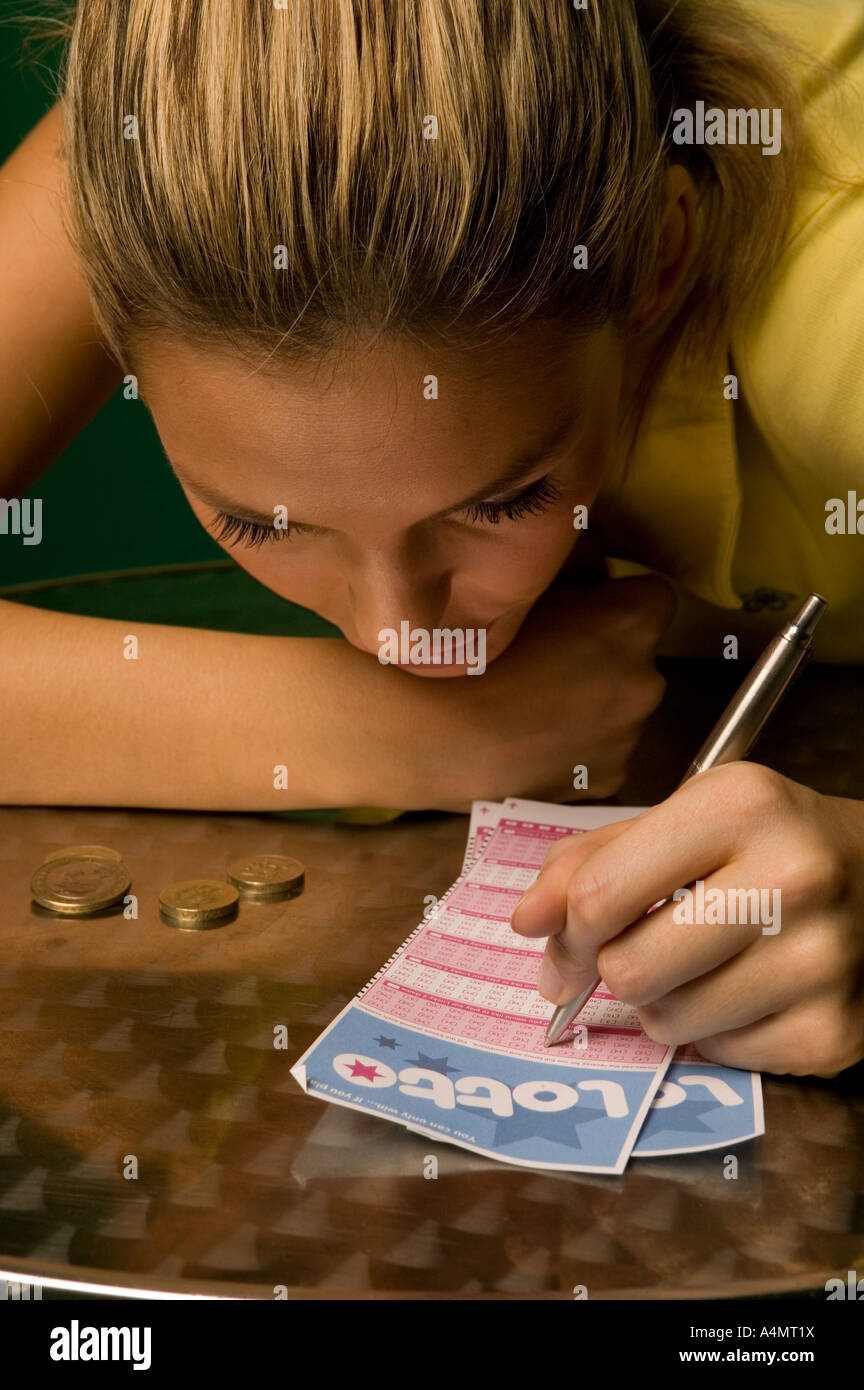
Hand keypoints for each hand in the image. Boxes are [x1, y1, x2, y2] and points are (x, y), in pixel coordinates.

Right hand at [424, 574, 674, 809]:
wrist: (429, 734)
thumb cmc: (468, 652)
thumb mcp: (520, 590)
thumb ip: (572, 570)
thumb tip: (592, 566)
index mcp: (632, 623)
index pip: (654, 597)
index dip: (616, 600)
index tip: (582, 610)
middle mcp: (646, 680)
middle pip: (636, 658)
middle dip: (605, 656)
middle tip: (546, 662)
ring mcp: (629, 737)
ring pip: (619, 708)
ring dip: (591, 704)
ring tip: (531, 709)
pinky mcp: (605, 780)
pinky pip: (600, 754)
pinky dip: (576, 749)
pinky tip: (532, 745)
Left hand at [510, 763, 863, 1076]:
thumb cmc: (766, 845)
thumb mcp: (683, 819)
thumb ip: (591, 860)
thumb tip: (528, 921)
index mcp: (740, 806)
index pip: (602, 894)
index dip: (566, 930)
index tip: (565, 939)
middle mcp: (791, 877)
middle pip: (629, 968)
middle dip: (615, 969)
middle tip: (639, 951)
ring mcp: (820, 960)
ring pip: (667, 1022)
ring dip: (664, 1004)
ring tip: (704, 964)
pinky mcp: (833, 1031)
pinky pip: (719, 1055)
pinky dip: (715, 1032)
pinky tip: (747, 990)